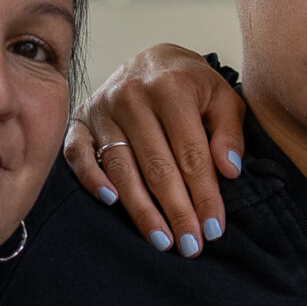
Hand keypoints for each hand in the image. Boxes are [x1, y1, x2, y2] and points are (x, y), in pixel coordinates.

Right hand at [64, 45, 249, 258]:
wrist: (152, 59)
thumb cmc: (191, 84)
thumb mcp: (222, 97)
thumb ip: (229, 132)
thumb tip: (229, 170)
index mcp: (171, 88)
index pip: (191, 154)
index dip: (204, 195)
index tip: (214, 229)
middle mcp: (132, 96)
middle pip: (157, 166)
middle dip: (176, 210)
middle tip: (190, 245)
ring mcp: (103, 108)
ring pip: (121, 167)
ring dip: (141, 208)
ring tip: (162, 239)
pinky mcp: (81, 119)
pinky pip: (77, 154)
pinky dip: (91, 180)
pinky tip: (112, 204)